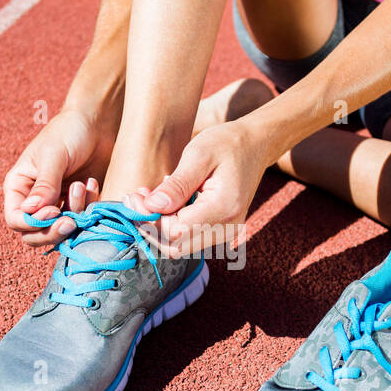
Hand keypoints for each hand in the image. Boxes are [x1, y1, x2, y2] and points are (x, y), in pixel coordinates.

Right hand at [3, 108, 111, 246]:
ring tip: (83, 185)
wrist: (96, 122)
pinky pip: (82, 220)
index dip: (32, 223)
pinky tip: (92, 183)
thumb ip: (44, 185)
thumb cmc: (68, 132)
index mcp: (20, 187)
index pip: (16, 219)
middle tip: (72, 223)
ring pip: (60, 231)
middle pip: (35, 235)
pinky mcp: (79, 205)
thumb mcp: (53, 156)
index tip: (53, 212)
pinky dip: (89, 207)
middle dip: (53, 232)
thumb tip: (30, 211)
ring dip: (75, 213)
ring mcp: (58, 204)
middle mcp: (35, 200)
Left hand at [133, 121, 269, 256]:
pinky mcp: (221, 232)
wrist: (255, 145)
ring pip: (179, 246)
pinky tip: (167, 201)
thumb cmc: (226, 144)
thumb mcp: (198, 155)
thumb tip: (152, 207)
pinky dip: (171, 225)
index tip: (135, 195)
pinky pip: (188, 239)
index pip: (175, 231)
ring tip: (151, 196)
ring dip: (158, 226)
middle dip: (149, 226)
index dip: (148, 218)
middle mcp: (228, 228)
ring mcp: (226, 233)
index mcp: (224, 208)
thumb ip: (176, 185)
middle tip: (137, 197)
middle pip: (174, 246)